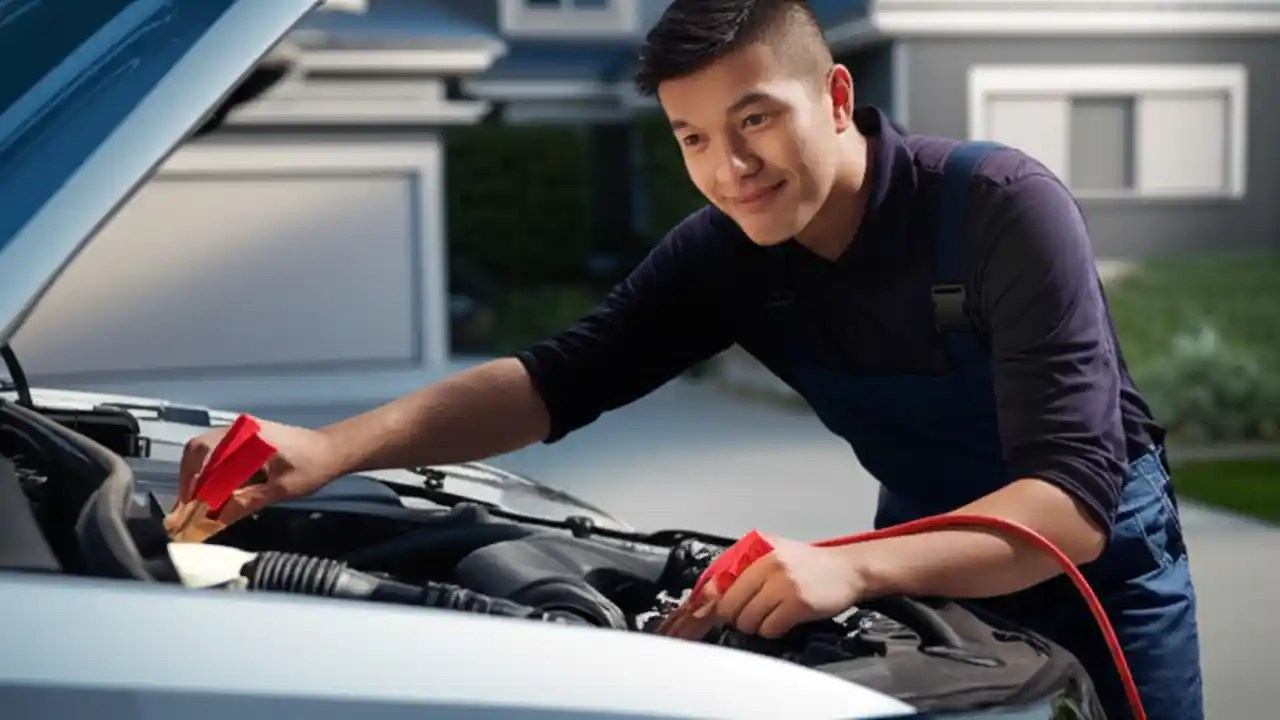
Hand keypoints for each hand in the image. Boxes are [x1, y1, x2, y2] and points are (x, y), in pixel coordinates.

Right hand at [176, 418, 344, 525]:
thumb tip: (217, 519)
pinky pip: (219, 450)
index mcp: (248, 437)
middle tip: (187, 506)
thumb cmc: (312, 467)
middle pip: (198, 448)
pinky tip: (214, 490)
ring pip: (206, 449)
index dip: (193, 482)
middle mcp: (240, 429)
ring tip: (197, 501)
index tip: (188, 507)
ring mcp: (243, 430)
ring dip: (198, 474)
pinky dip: (211, 470)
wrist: (333, 449)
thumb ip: (247, 502)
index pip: (206, 455)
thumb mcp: (281, 490)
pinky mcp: (247, 437)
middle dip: (189, 478)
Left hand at [658, 536, 866, 640]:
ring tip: (770, 616)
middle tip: (750, 616)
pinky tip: (783, 621)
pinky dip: (772, 631)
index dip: (716, 603)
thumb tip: (708, 595)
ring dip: (755, 626)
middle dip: (736, 617)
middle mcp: (768, 563)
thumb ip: (743, 568)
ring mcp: (784, 583)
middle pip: (730, 605)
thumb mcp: (774, 554)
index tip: (714, 614)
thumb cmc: (808, 565)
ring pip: (747, 620)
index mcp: (757, 549)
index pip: (720, 582)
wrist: (848, 569)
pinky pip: (769, 629)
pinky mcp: (798, 603)